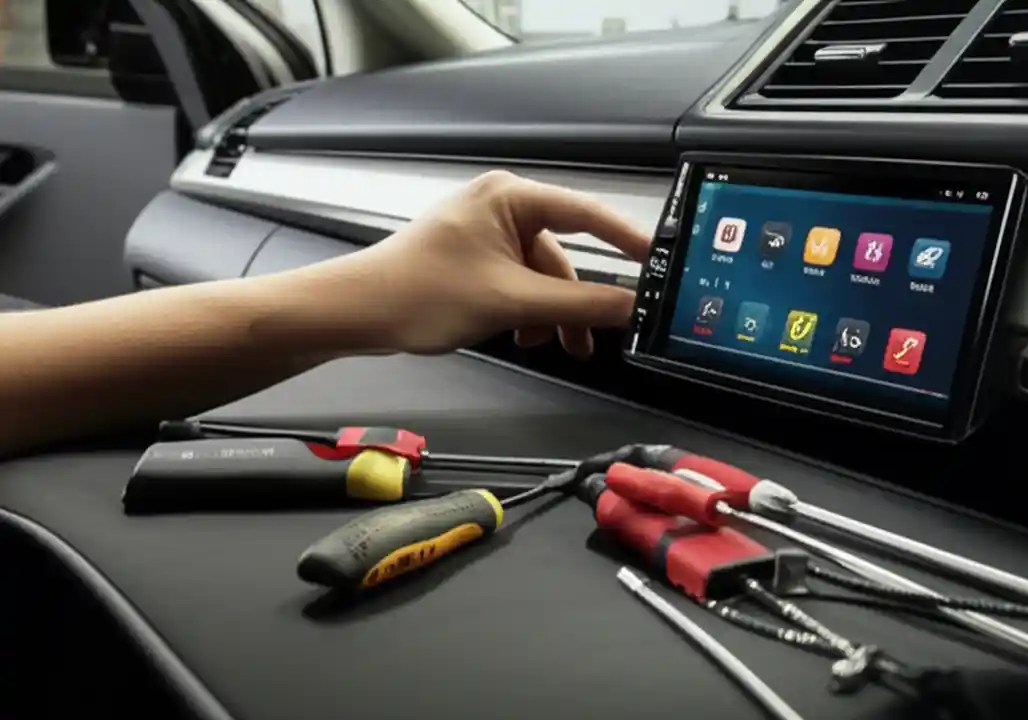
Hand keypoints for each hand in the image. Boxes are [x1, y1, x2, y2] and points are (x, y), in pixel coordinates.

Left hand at [345, 170, 650, 356]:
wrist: (358, 312)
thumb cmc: (419, 292)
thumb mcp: (512, 303)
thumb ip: (577, 306)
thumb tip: (628, 307)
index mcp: (510, 198)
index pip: (587, 214)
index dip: (626, 238)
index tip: (658, 259)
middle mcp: (500, 207)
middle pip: (563, 255)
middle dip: (574, 302)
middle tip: (595, 337)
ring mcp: (486, 233)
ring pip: (541, 276)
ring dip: (549, 315)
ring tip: (551, 347)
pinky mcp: (475, 259)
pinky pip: (519, 283)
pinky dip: (526, 312)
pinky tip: (522, 337)